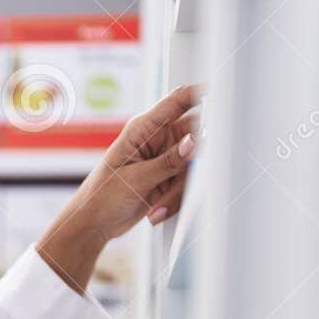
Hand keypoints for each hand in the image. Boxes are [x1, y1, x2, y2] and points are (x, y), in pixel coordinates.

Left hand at [37, 84, 201, 292]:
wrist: (93, 224)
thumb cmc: (100, 197)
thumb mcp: (136, 179)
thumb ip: (168, 161)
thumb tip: (193, 142)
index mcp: (143, 128)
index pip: (179, 100)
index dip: (203, 93)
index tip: (224, 98)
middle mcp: (157, 138)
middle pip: (195, 135)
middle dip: (191, 162)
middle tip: (183, 176)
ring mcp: (166, 158)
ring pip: (193, 166)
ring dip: (177, 190)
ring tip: (155, 205)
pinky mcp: (170, 176)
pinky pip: (187, 184)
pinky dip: (175, 200)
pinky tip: (155, 209)